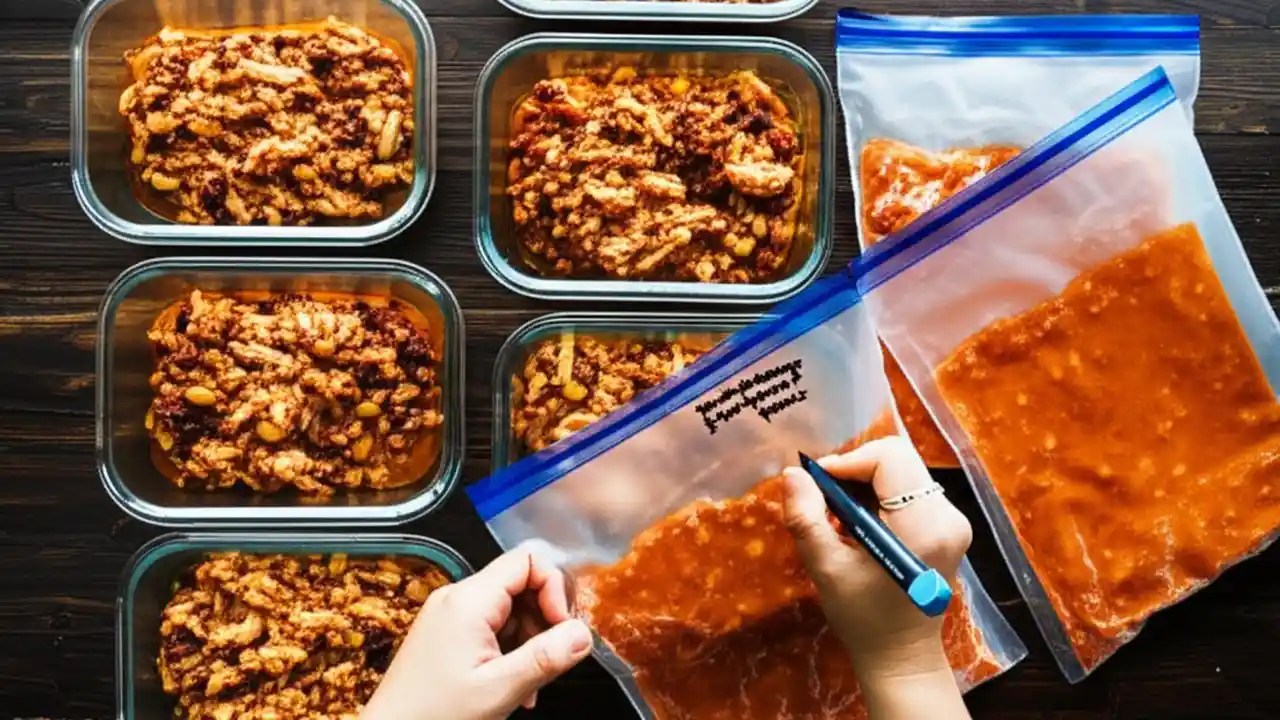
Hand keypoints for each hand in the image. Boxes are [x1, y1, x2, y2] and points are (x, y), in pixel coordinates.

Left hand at [360, 546, 593, 719]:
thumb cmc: (432, 717)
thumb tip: (585, 633)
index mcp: (469, 601)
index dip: (555, 589)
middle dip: (545, 618)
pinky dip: (511, 650)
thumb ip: (545, 658)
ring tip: (532, 682)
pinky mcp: (447, 635)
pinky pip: (492, 628)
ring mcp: (450, 616)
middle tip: (553, 657)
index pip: (527, 560)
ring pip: (510, 608)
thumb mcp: (499, 690)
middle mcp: (457, 598)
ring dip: (531, 640)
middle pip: (521, 583)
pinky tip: (514, 684)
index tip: (564, 627)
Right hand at [782, 437, 972, 718]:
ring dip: (865, 484)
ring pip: (902, 472)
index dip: (848, 462)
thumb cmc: (864, 618)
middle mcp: (947, 516)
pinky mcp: (948, 526)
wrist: (902, 656)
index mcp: (923, 525)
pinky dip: (878, 496)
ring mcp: (953, 520)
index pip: (890, 458)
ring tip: (840, 517)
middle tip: (825, 500)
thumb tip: (793, 473)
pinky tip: (859, 525)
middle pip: (897, 460)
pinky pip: (909, 489)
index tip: (818, 484)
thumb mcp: (826, 569)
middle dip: (855, 471)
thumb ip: (806, 519)